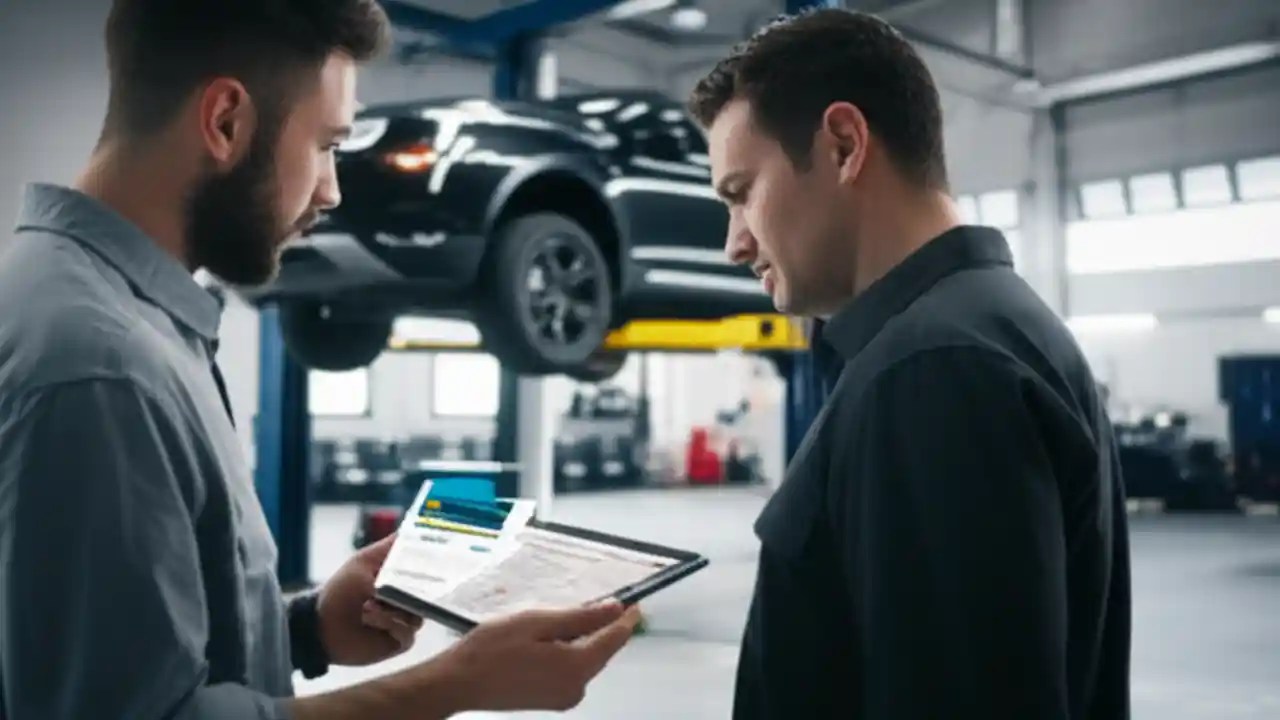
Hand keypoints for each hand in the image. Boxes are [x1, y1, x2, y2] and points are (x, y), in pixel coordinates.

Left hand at [317, 535, 423, 665]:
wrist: (321, 627)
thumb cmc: (341, 590)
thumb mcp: (363, 561)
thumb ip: (390, 548)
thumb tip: (413, 529)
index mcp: (401, 576)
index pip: (428, 567)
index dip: (435, 562)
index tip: (442, 556)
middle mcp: (409, 597)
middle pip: (432, 591)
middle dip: (418, 588)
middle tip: (403, 585)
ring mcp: (407, 619)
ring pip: (420, 612)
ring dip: (395, 608)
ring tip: (370, 606)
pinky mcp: (402, 640)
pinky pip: (408, 632)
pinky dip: (390, 624)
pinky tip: (371, 620)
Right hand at [432, 601, 641, 712]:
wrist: (460, 682)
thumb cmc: (493, 647)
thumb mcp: (538, 622)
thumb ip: (581, 618)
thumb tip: (615, 610)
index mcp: (576, 667)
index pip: (614, 639)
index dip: (626, 618)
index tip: (635, 602)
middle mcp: (577, 687)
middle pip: (601, 651)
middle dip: (602, 627)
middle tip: (597, 602)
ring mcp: (565, 698)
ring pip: (586, 660)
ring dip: (581, 640)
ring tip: (558, 620)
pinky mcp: (552, 701)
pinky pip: (572, 671)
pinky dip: (568, 653)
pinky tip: (548, 641)